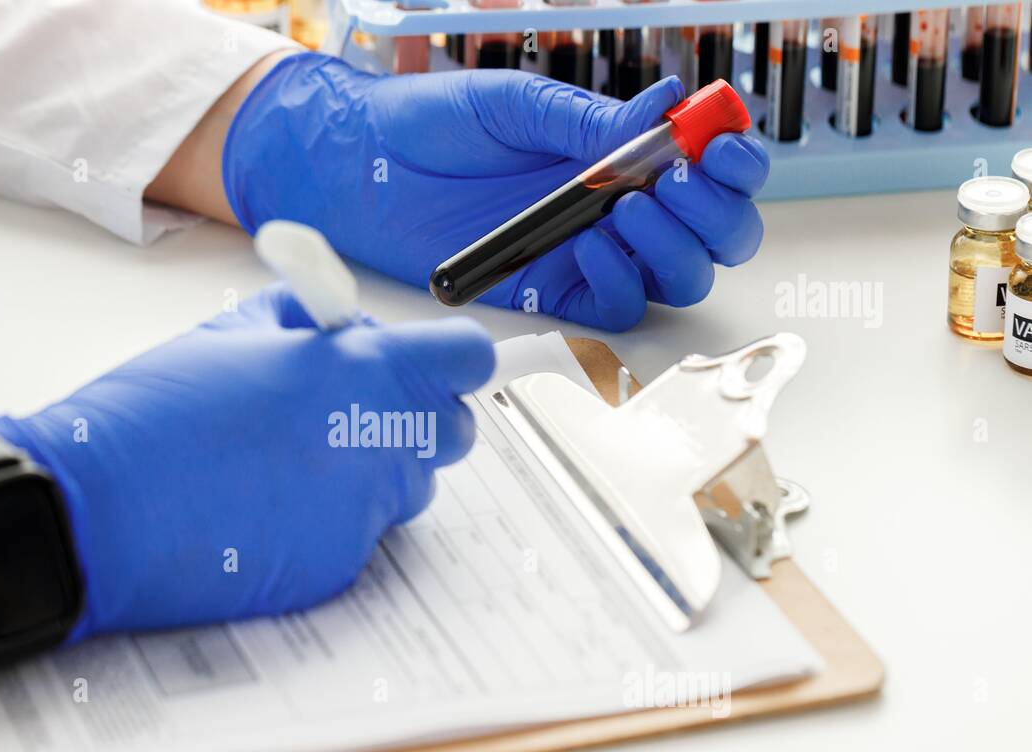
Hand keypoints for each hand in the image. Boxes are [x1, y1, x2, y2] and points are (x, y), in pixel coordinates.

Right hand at [0, 285, 495, 640]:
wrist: (101, 508)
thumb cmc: (155, 415)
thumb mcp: (231, 334)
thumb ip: (306, 326)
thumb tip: (340, 330)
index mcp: (363, 372)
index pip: (467, 360)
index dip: (451, 360)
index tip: (434, 365)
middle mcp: (381, 443)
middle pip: (452, 430)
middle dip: (417, 417)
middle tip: (356, 412)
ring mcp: (365, 512)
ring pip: (409, 488)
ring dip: (374, 472)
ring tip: (291, 464)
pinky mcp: (338, 566)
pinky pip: (361, 537)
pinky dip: (329, 522)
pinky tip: (266, 511)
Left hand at [223, 54, 768, 330]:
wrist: (360, 165)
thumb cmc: (428, 123)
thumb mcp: (514, 104)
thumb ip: (588, 122)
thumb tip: (663, 114)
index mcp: (612, 151)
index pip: (702, 165)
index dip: (731, 160)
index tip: (718, 142)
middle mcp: (611, 207)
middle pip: (709, 233)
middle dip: (717, 212)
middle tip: (680, 182)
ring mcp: (585, 253)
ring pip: (674, 278)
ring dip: (674, 247)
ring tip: (629, 209)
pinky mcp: (549, 292)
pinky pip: (613, 307)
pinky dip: (620, 282)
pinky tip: (588, 246)